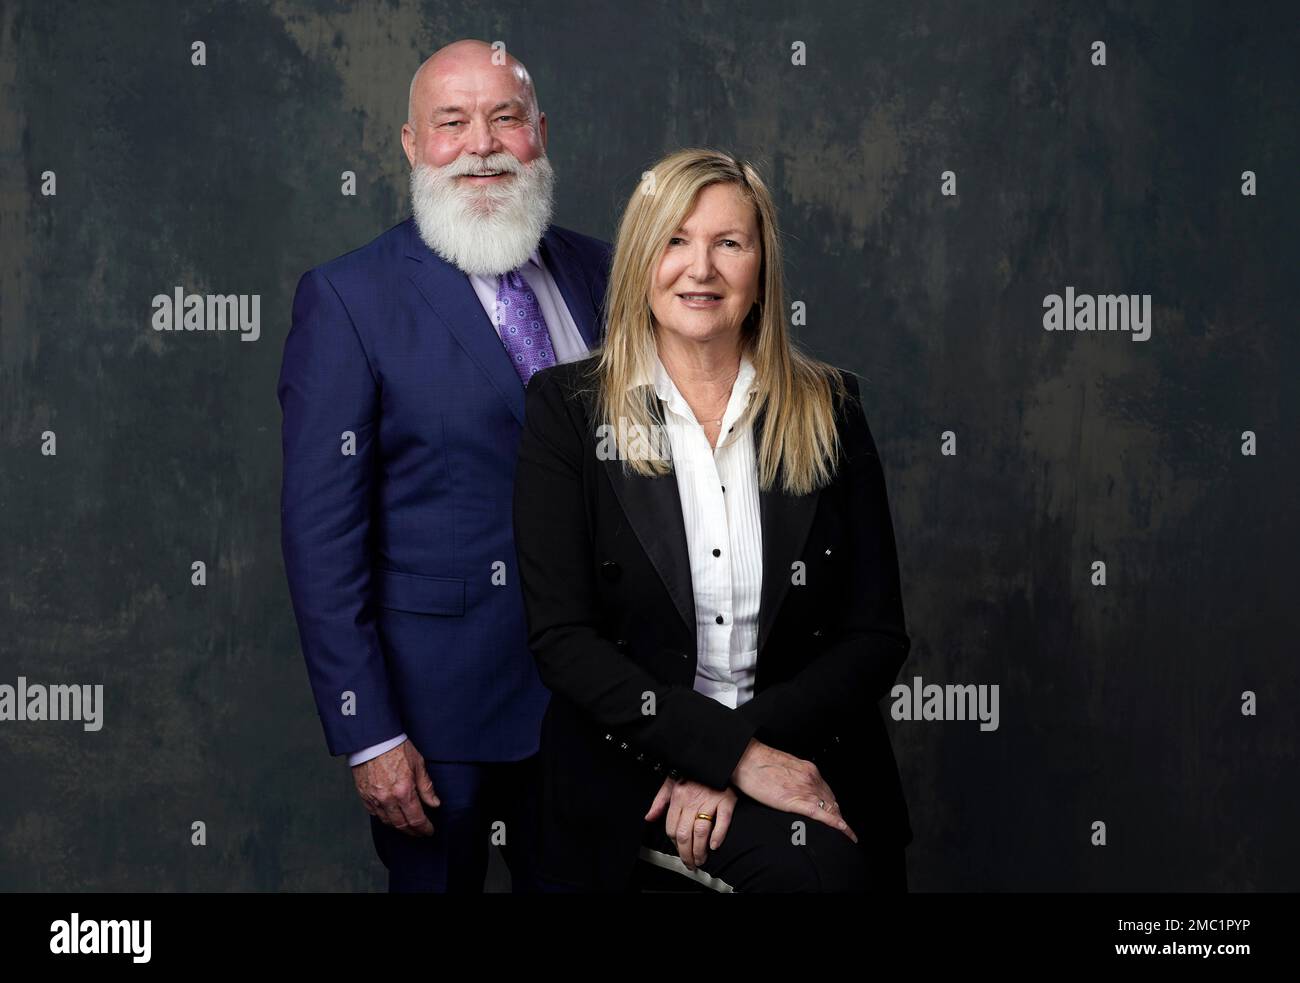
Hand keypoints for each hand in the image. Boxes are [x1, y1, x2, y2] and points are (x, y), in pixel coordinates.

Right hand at [351, 739, 439, 836]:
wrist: (372, 738)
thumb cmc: (396, 747)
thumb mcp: (418, 764)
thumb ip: (426, 787)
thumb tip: (435, 803)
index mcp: (403, 791)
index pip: (416, 819)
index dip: (424, 828)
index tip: (429, 831)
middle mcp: (387, 799)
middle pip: (401, 825)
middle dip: (413, 832)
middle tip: (420, 832)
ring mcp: (373, 798)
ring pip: (387, 822)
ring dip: (399, 826)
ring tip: (407, 826)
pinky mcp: (363, 795)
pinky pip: (375, 813)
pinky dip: (384, 817)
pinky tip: (391, 816)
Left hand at [645, 775, 737, 869]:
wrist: (716, 760)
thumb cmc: (694, 772)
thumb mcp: (672, 781)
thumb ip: (660, 801)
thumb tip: (649, 817)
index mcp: (678, 796)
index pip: (672, 828)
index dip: (675, 844)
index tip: (680, 852)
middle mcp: (692, 799)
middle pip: (685, 834)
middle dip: (686, 854)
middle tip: (690, 864)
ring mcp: (710, 800)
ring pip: (701, 831)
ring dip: (700, 850)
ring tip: (701, 860)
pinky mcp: (727, 800)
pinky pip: (722, 821)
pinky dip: (718, 836)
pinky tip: (714, 846)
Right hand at [730, 739, 857, 842]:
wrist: (746, 759)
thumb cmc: (759, 764)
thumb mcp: (783, 769)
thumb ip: (794, 778)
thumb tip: (795, 788)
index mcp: (808, 770)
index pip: (827, 791)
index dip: (833, 804)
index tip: (836, 813)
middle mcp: (811, 778)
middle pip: (832, 801)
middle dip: (838, 815)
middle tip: (841, 828)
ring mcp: (806, 789)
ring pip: (831, 808)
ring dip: (839, 821)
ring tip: (845, 834)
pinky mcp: (797, 800)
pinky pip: (822, 815)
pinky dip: (837, 824)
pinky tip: (844, 831)